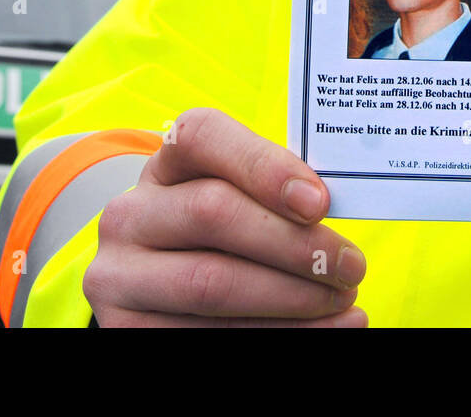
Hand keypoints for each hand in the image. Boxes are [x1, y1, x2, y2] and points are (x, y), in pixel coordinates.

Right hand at [84, 108, 367, 326]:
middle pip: (214, 212)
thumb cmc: (224, 233)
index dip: (263, 165)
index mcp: (165, 165)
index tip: (319, 203)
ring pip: (211, 283)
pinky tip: (324, 329)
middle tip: (351, 266)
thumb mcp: (240, 199)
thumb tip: (330, 208)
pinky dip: (278, 334)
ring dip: (292, 298)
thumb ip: (277, 192)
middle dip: (294, 243)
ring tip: (343, 300)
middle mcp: (130, 215)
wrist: (165, 288)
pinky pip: (207, 335)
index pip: (202, 136)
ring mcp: (119, 276)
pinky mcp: (127, 329)